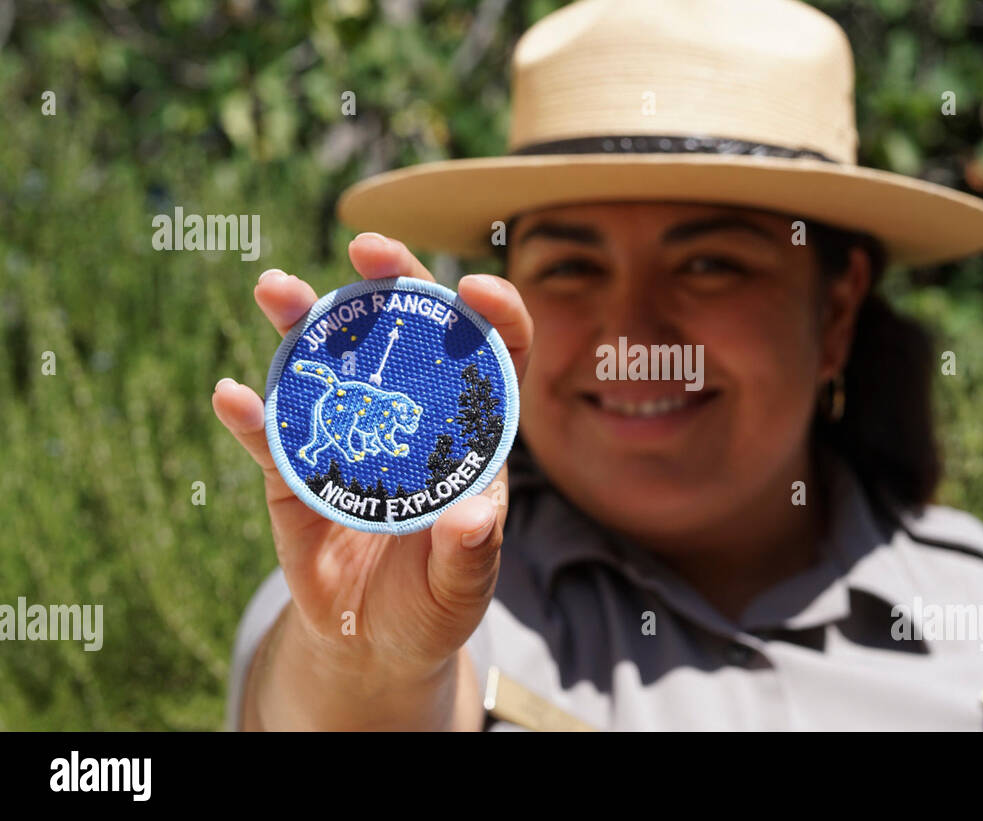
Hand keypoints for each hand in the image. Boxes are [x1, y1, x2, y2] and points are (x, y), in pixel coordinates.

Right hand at [212, 232, 531, 695]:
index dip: (492, 316)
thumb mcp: (461, 590)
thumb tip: (473, 515)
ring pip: (329, 369)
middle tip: (368, 248)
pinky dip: (251, 418)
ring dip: (302, 327)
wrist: (371, 641)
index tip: (474, 289)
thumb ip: (470, 555)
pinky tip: (233, 395)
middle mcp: (410, 420)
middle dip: (392, 286)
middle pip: (407, 338)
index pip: (492, 360)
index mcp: (468, 437)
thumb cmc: (433, 605)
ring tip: (275, 288)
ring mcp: (349, 437)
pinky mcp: (297, 471)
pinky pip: (272, 440)